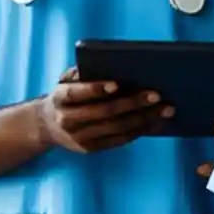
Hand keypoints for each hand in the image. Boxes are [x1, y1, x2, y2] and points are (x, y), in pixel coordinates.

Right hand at [39, 68, 172, 153]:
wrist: (47, 126)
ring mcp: (79, 137)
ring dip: (144, 119)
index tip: (116, 83)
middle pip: (103, 112)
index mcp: (60, 99)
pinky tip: (157, 121)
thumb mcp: (67, 81)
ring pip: (116, 128)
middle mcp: (67, 120)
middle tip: (157, 95)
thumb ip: (83, 73)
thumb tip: (112, 64)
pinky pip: (120, 140)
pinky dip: (140, 130)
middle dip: (132, 103)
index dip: (95, 89)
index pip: (76, 93)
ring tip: (166, 109)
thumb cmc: (67, 95)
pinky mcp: (91, 148)